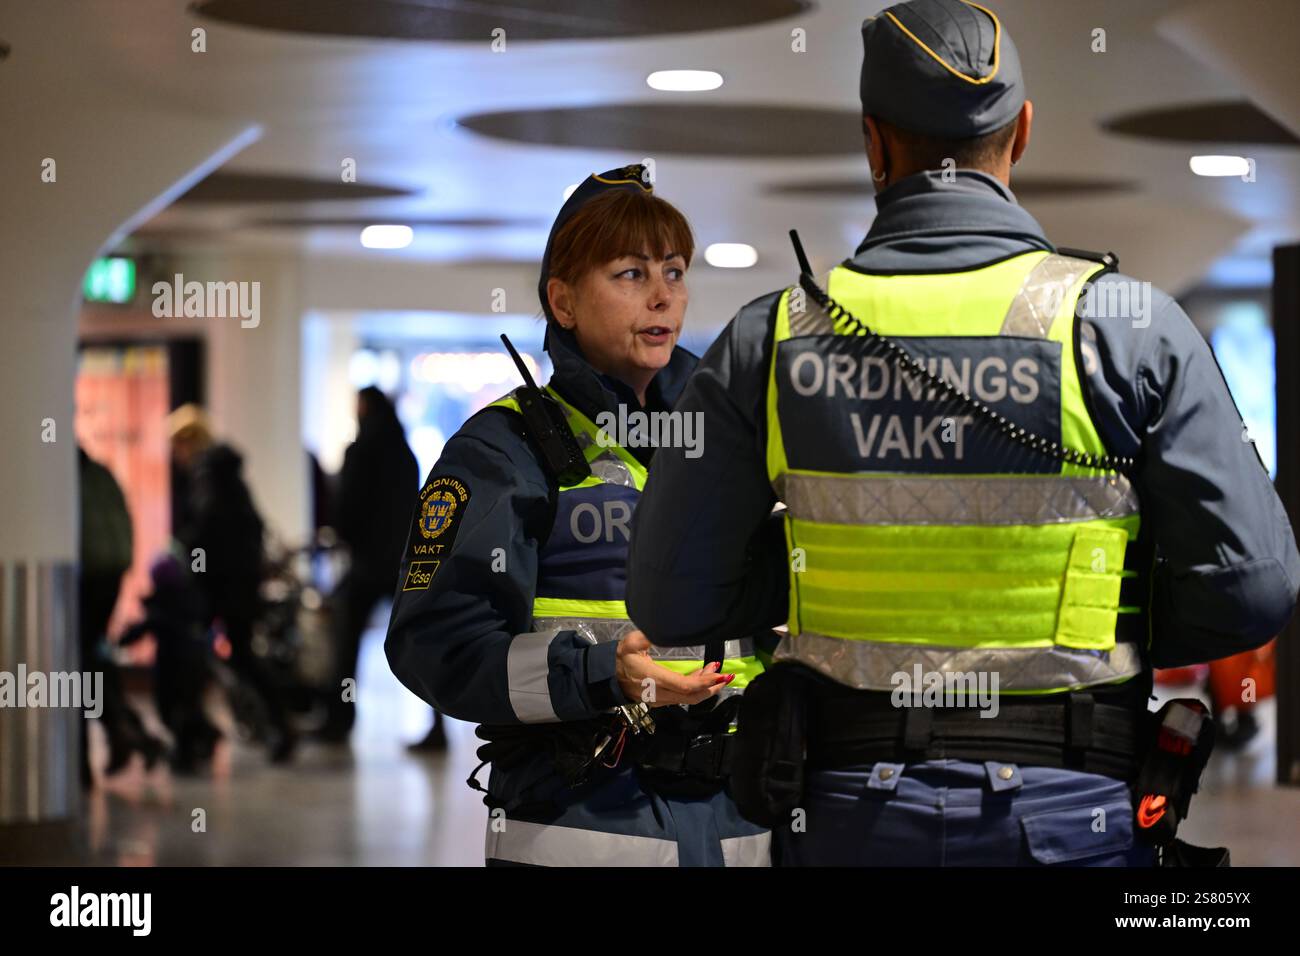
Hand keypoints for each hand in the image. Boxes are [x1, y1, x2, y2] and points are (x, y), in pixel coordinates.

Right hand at [615, 630, 732, 707]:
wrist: (608, 677)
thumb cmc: (620, 659)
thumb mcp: (630, 643)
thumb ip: (645, 636)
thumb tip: (658, 627)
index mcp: (654, 679)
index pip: (684, 686)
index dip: (704, 681)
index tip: (719, 673)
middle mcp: (660, 693)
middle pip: (692, 696)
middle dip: (712, 686)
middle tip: (726, 674)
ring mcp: (661, 699)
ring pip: (689, 698)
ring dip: (705, 686)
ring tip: (715, 671)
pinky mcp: (662, 700)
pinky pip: (683, 697)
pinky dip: (696, 688)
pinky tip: (702, 675)